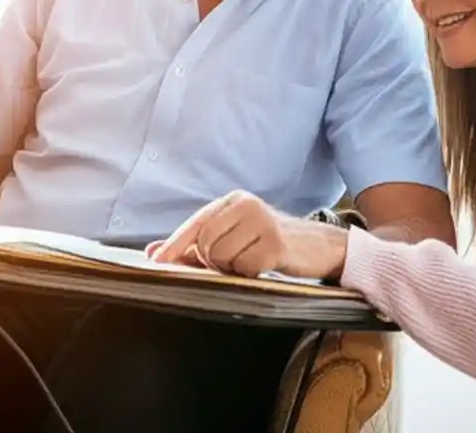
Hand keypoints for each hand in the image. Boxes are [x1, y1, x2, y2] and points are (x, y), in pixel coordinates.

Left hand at [148, 190, 348, 280]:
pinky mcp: (275, 243)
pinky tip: (265, 266)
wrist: (320, 246)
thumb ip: (197, 243)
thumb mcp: (235, 237)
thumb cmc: (272, 243)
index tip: (156, 262)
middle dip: (211, 261)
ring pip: (222, 257)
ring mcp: (261, 222)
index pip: (195, 223)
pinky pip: (244, 268)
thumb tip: (155, 252)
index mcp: (233, 201)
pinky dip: (250, 274)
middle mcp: (245, 205)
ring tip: (251, 261)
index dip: (174, 245)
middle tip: (233, 263)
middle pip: (205, 243)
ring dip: (232, 268)